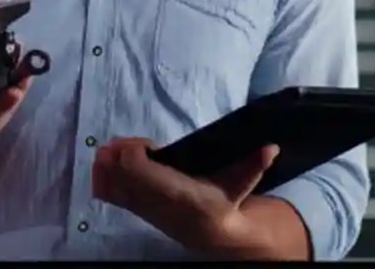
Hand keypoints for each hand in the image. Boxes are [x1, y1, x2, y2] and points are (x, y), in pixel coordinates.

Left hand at [91, 136, 279, 256]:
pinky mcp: (137, 210)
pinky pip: (110, 195)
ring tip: (109, 149)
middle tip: (125, 141)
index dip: (137, 153)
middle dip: (119, 153)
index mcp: (181, 193)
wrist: (213, 234)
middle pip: (124, 176)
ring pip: (113, 185)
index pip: (147, 174)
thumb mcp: (241, 182)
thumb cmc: (224, 201)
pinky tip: (102, 165)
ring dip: (106, 165)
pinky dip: (102, 178)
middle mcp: (159, 202)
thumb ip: (254, 164)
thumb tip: (272, 147)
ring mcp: (145, 208)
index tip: (149, 143)